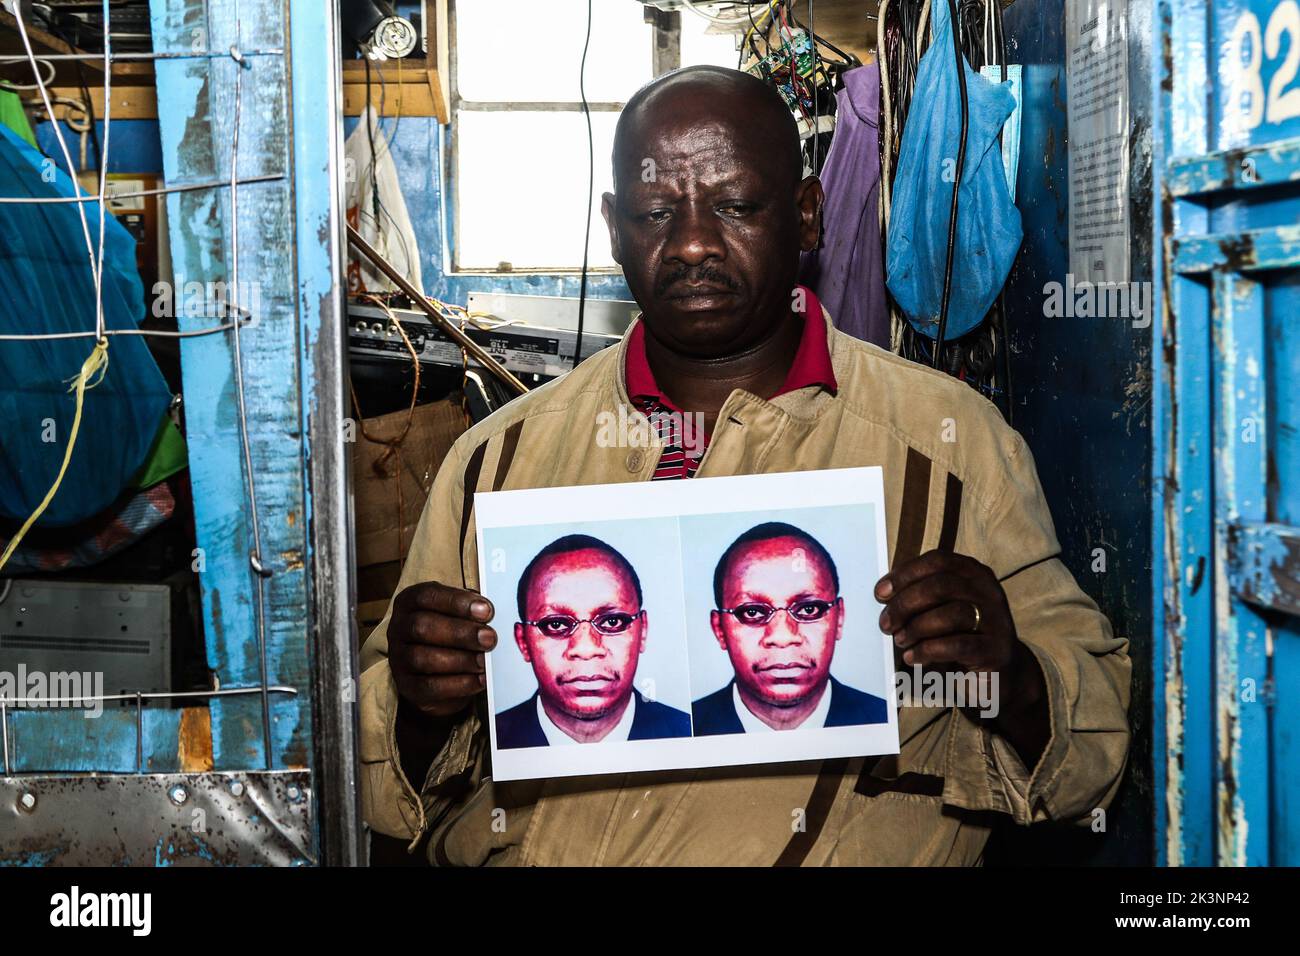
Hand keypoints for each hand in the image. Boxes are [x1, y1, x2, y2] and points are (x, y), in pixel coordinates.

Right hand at [389, 581, 496, 718]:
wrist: (437, 672)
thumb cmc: (451, 633)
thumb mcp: (459, 614)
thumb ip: (472, 610)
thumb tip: (492, 614)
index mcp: (409, 602)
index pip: (426, 596)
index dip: (457, 602)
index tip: (486, 611)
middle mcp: (398, 628)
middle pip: (422, 626)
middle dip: (460, 633)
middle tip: (490, 638)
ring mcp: (398, 659)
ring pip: (422, 658)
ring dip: (460, 660)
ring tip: (484, 661)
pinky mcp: (406, 687)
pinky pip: (429, 687)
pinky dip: (458, 684)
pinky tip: (479, 680)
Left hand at [875, 550, 1047, 761]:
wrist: (999, 675)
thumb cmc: (960, 636)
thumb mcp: (941, 609)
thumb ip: (920, 596)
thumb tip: (884, 594)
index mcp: (974, 574)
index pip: (938, 561)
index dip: (905, 574)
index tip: (880, 593)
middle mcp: (989, 592)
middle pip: (941, 586)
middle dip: (906, 604)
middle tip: (886, 624)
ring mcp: (997, 620)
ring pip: (951, 614)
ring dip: (916, 628)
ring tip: (900, 641)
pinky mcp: (996, 650)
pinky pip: (958, 645)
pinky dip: (928, 650)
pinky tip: (913, 657)